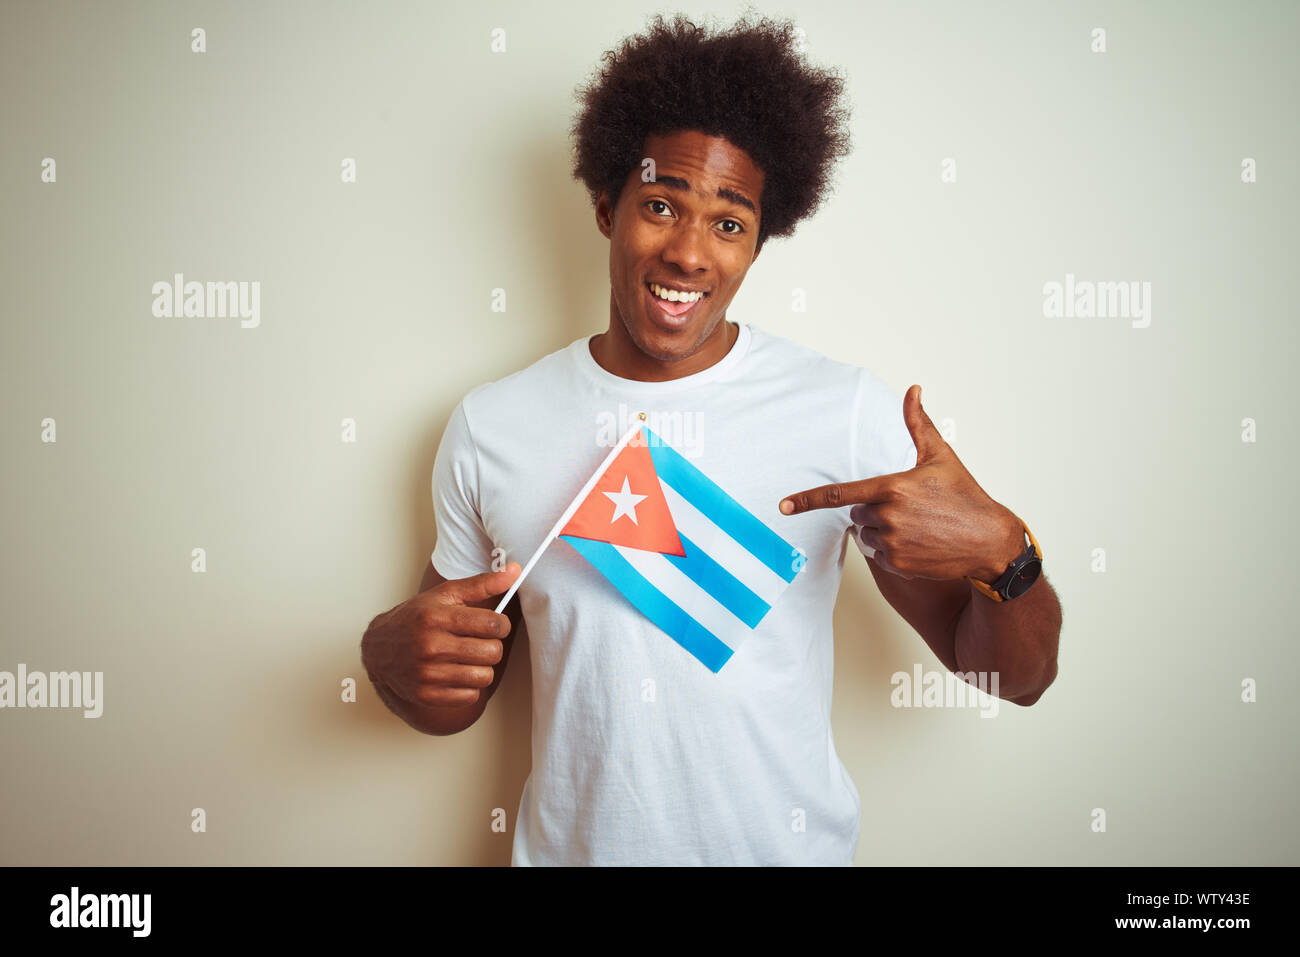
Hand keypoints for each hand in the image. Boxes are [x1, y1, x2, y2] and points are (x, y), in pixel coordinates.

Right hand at [361, 563, 520, 708]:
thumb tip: (516, 570)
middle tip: (479, 641)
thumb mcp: (446, 595)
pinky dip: (469, 686)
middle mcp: (431, 646)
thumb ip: (483, 584)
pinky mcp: (426, 695)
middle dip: (492, 646)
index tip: (494, 624)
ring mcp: (427, 673)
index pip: (493, 624)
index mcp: (437, 618)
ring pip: (485, 677)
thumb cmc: (417, 617)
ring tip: (468, 658)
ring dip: (482, 667)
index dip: (501, 625)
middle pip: (492, 652)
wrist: (379, 649)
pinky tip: (456, 673)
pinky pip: (471, 696)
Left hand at [778, 385, 1022, 581]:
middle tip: (909, 507)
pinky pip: (880, 556)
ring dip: (883, 531)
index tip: (784, 505)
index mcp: (893, 488)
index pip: (840, 494)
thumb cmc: (965, 496)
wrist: (989, 541)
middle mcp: (889, 517)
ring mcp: (894, 544)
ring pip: (867, 535)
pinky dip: (893, 550)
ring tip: (917, 526)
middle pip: (857, 513)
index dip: (808, 499)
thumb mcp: (940, 456)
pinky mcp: (899, 565)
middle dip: (875, 509)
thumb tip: (912, 390)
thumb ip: (917, 424)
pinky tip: (919, 543)